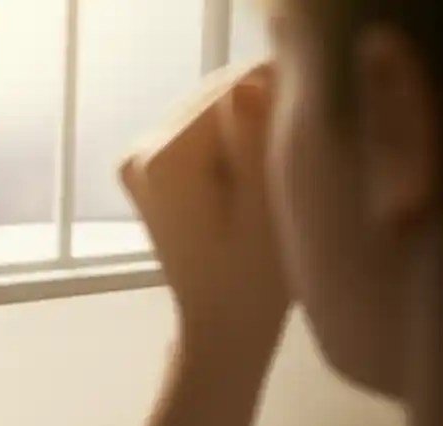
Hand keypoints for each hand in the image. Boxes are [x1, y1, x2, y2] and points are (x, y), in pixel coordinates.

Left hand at [121, 63, 288, 368]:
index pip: (237, 88)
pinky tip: (251, 181)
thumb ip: (256, 141)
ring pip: (215, 107)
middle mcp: (139, 149)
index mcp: (162, 157)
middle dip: (262, 115)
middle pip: (220, 92)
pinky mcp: (150, 164)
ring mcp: (139, 155)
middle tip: (291, 168)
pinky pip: (205, 127)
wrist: (222, 327)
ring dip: (251, 128)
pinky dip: (235, 142)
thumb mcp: (266, 211)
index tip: (302, 154)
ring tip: (271, 180)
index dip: (282, 108)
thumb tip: (250, 82)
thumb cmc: (254, 283)